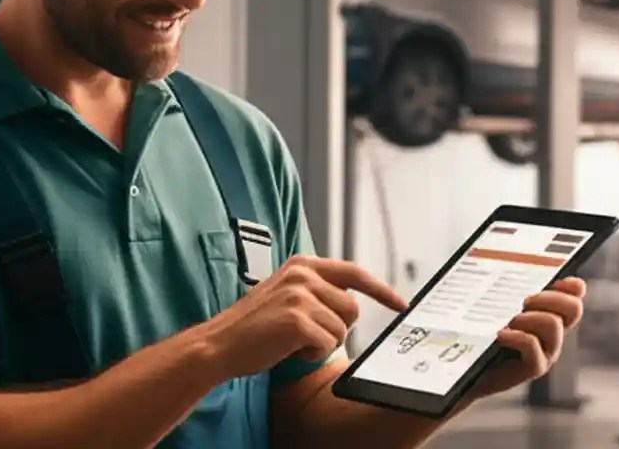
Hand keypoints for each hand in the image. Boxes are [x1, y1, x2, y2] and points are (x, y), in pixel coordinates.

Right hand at [200, 255, 407, 379]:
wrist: (218, 345)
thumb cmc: (255, 327)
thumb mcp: (287, 294)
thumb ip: (317, 290)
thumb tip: (353, 305)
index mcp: (303, 264)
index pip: (354, 273)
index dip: (381, 290)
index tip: (400, 304)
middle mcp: (303, 274)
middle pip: (352, 308)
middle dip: (337, 328)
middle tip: (305, 334)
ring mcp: (300, 295)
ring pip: (342, 329)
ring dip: (323, 343)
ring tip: (292, 340)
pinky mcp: (297, 320)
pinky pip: (327, 344)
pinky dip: (312, 354)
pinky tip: (288, 349)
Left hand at [466, 277, 586, 401]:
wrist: (461, 366)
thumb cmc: (477, 328)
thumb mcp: (493, 301)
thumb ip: (508, 286)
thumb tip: (513, 260)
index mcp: (548, 313)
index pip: (574, 296)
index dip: (573, 286)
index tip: (561, 279)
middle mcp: (553, 332)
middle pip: (573, 309)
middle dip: (551, 297)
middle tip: (525, 300)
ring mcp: (547, 352)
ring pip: (553, 324)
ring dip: (531, 316)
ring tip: (510, 319)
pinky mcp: (534, 368)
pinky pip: (534, 345)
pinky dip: (517, 336)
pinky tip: (500, 335)